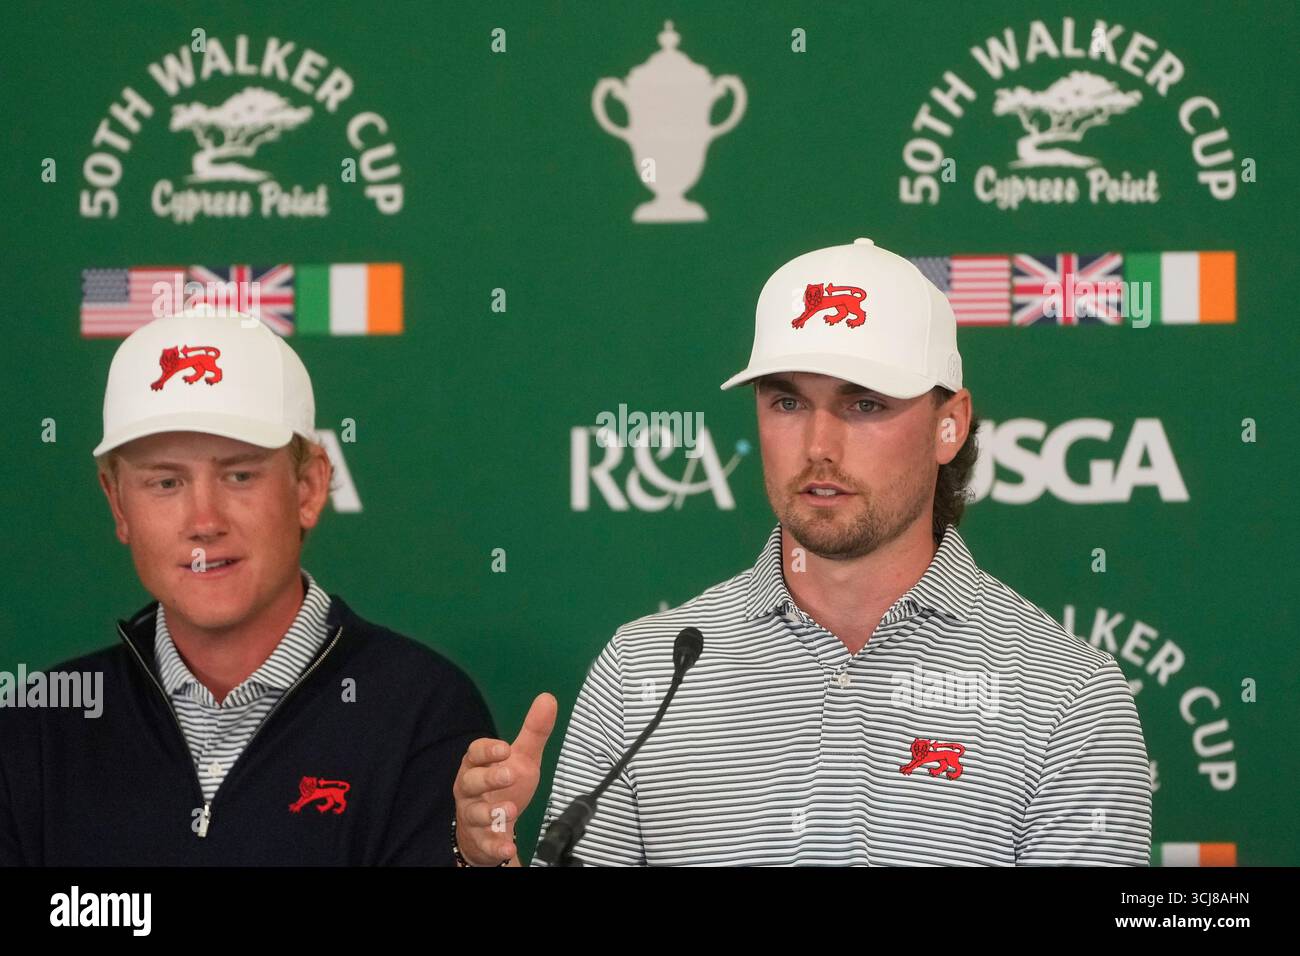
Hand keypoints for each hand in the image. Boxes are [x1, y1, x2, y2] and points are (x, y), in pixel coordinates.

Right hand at [453, 692, 556, 865]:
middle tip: (510, 775)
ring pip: (474, 813)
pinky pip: (484, 843)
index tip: (504, 748)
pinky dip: (495, 845)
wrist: (490, 827)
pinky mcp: (480, 839)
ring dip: (491, 812)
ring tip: (511, 809)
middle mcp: (469, 789)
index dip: (488, 751)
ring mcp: (472, 815)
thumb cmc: (504, 785)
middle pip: (471, 782)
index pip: (475, 753)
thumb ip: (534, 732)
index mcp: (477, 765)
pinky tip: (509, 846)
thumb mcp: (522, 758)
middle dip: (489, 778)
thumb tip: (548, 698)